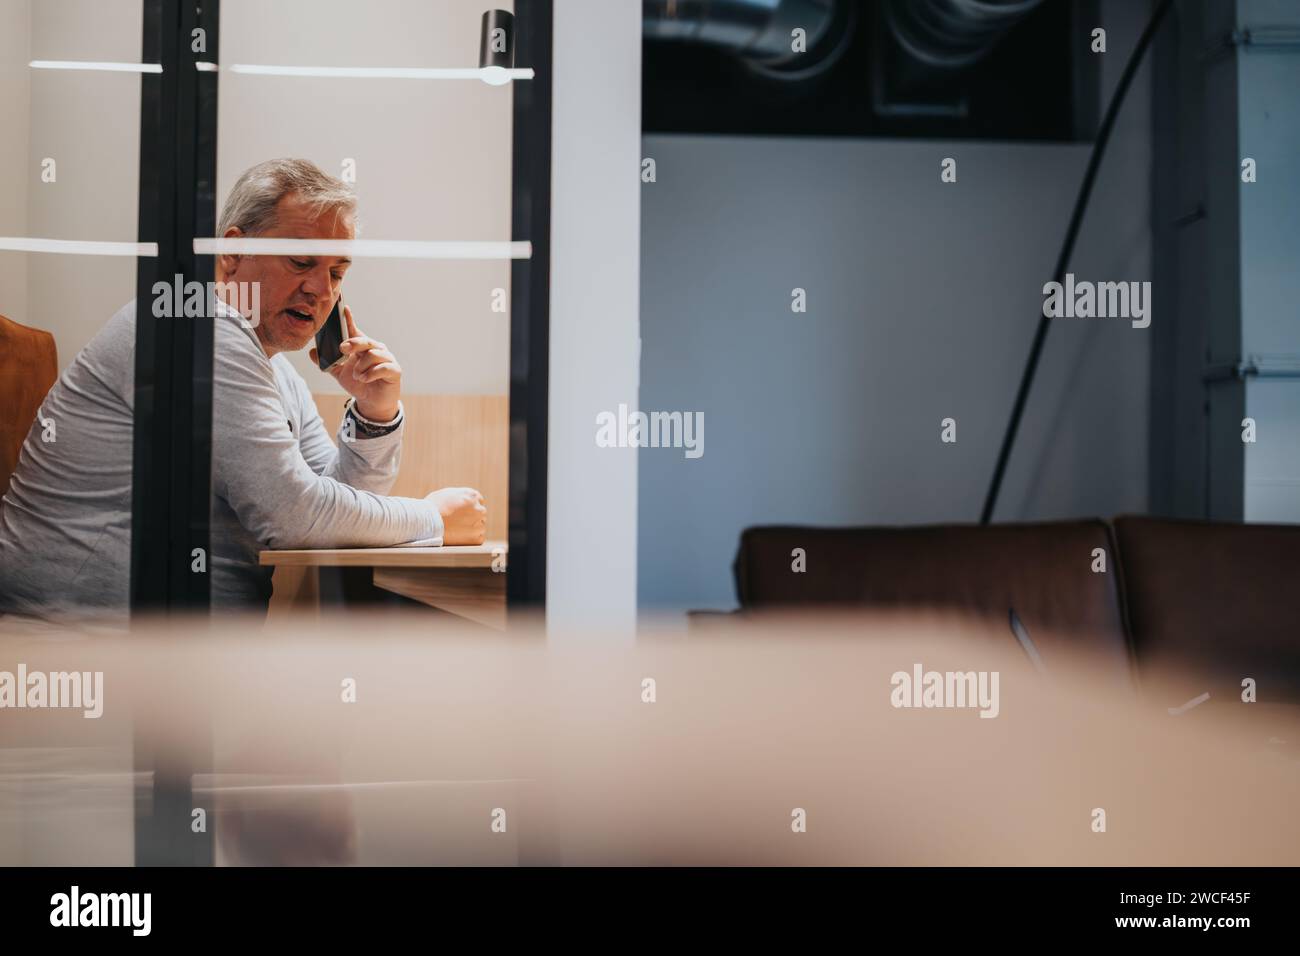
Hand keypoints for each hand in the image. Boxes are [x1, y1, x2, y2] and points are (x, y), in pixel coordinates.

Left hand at [309, 303, 400, 421]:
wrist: (373, 402)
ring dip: (361, 367)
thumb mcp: (340, 373)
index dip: (350, 320)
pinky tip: (364, 379)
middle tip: (342, 349)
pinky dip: (370, 374)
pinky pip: (383, 368)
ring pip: (373, 354)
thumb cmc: (359, 383)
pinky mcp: (395, 371)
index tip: (344, 309)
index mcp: (363, 347)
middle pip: (365, 340)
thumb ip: (327, 363)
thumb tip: (312, 352)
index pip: (355, 331)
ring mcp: (388, 359)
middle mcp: (377, 349)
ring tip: (357, 376)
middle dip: (353, 343)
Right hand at [425, 487, 486, 545]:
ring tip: (456, 530)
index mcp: (472, 495)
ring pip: (480, 527)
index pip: (478, 501)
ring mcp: (479, 524)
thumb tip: (461, 499)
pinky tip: (459, 537)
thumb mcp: (446, 493)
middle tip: (459, 522)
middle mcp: (479, 509)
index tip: (464, 512)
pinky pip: (478, 539)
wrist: (426, 523)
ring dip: (472, 529)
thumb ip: (459, 496)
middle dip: (472, 517)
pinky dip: (471, 539)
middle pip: (480, 514)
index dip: (470, 507)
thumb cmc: (432, 507)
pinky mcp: (476, 538)